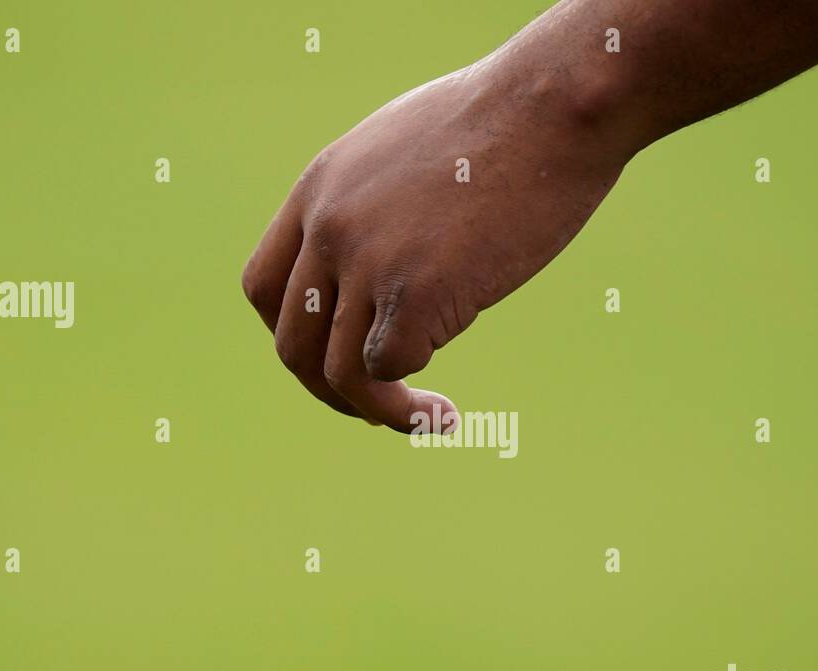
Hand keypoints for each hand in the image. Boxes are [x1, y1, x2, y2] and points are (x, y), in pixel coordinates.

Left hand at [241, 33, 626, 431]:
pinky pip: (390, 370)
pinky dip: (413, 403)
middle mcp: (330, 227)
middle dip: (326, 391)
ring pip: (339, 372)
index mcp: (320, 190)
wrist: (552, 106)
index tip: (333, 355)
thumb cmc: (504, 123)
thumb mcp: (406, 150)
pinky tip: (447, 409)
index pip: (265, 287)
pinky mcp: (417, 291)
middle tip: (375, 408)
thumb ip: (376, 205)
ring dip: (378, 411)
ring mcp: (369, 260)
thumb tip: (388, 258)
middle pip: (293, 343)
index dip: (293, 335)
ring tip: (425, 418)